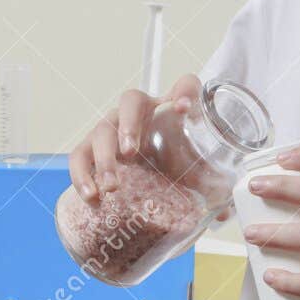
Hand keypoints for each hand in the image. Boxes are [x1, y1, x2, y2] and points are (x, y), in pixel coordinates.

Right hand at [67, 72, 232, 221]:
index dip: (185, 90)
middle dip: (128, 124)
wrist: (147, 179)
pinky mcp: (90, 150)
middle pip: (131, 100)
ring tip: (112, 186)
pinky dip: (81, 175)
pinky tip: (91, 195)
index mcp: (170, 110)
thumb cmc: (174, 170)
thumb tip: (220, 214)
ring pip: (101, 131)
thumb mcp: (196, 174)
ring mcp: (111, 129)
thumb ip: (211, 190)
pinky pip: (79, 156)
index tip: (184, 108)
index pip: (184, 85)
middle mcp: (138, 113)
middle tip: (131, 152)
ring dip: (104, 157)